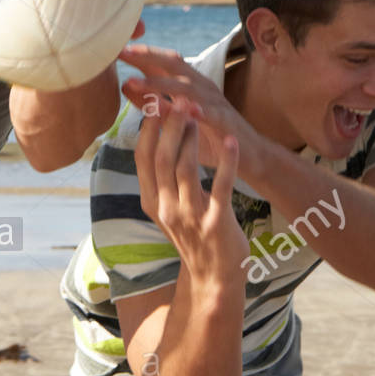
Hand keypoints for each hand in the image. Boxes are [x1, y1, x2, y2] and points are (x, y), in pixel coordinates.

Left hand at [120, 43, 255, 170]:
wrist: (250, 157)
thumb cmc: (210, 138)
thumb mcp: (176, 121)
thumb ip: (154, 103)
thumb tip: (125, 85)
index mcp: (191, 84)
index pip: (163, 60)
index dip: (140, 53)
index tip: (114, 47)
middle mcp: (203, 87)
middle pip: (174, 63)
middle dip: (147, 56)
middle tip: (121, 52)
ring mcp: (216, 103)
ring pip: (188, 87)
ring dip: (161, 83)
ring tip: (136, 82)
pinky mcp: (227, 123)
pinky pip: (211, 114)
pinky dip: (198, 110)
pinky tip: (184, 109)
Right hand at [135, 101, 248, 287]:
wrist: (213, 277)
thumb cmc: (192, 233)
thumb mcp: (167, 207)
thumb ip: (159, 177)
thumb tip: (154, 136)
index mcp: (152, 202)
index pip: (143, 159)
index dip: (146, 129)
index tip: (152, 101)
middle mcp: (167, 209)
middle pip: (162, 160)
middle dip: (168, 126)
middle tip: (176, 98)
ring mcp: (191, 217)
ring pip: (186, 170)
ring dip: (191, 138)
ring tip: (197, 112)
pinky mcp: (217, 223)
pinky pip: (221, 187)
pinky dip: (227, 162)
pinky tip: (232, 140)